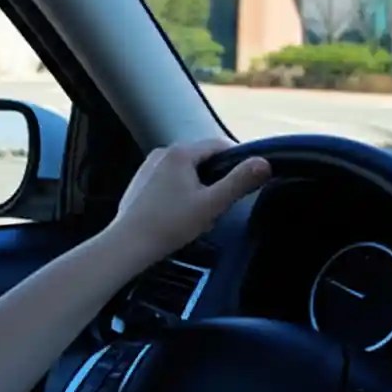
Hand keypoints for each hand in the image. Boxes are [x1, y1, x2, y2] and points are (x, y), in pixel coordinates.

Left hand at [108, 137, 270, 260]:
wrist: (127, 245)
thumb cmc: (171, 224)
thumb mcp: (211, 204)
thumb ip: (239, 182)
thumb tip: (264, 163)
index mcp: (181, 152)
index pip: (219, 145)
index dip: (237, 161)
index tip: (246, 181)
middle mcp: (162, 152)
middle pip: (201, 159)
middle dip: (215, 178)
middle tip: (222, 204)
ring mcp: (147, 167)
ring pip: (184, 170)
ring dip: (197, 186)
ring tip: (200, 213)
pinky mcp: (138, 183)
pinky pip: (168, 180)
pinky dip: (179, 192)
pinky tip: (178, 215)